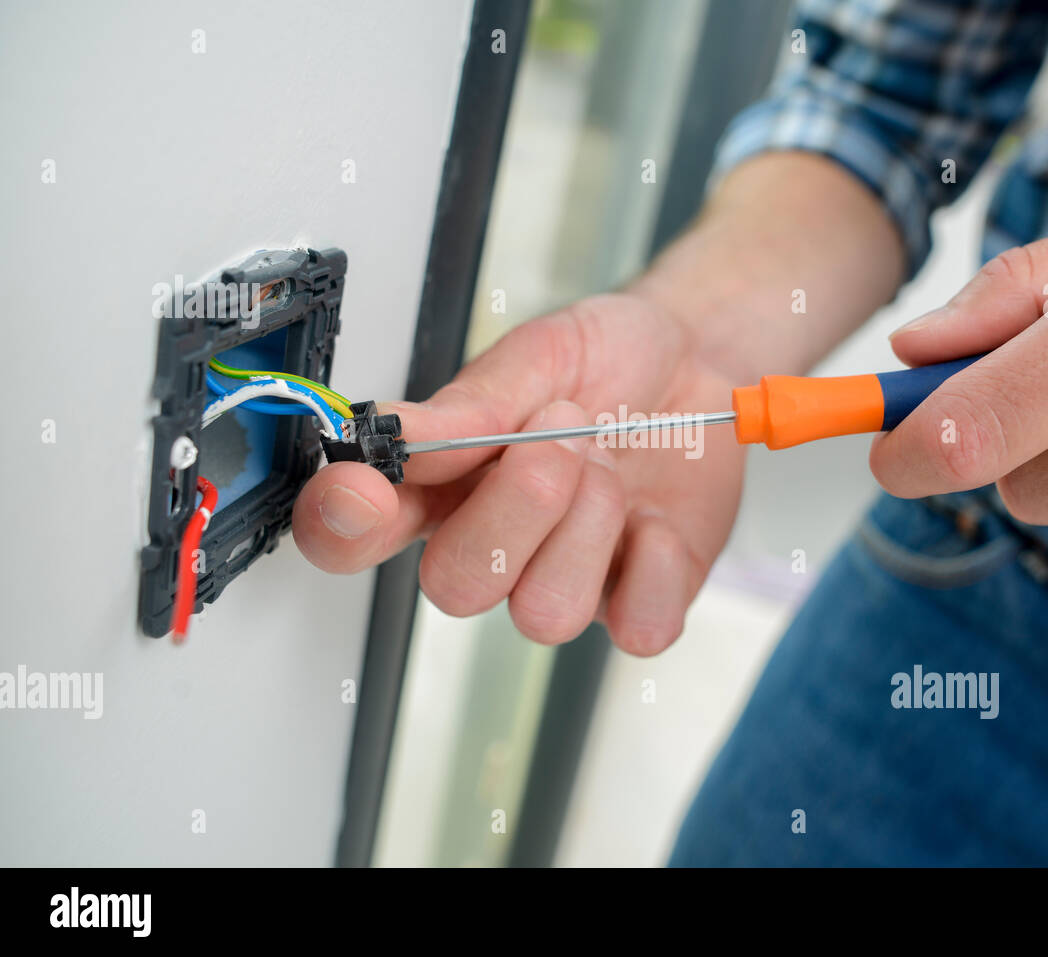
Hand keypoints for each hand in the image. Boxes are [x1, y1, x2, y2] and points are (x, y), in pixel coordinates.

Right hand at [292, 293, 745, 654]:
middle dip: (512, 510)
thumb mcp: (541, 354)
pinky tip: (654, 519)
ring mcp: (568, 579)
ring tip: (608, 466)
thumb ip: (473, 404)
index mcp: (445, 484)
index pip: (356, 535)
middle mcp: (497, 544)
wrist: (699, 360)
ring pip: (544, 616)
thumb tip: (400, 433)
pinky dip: (654, 568)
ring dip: (585, 530)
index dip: (343, 527)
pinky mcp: (639, 599)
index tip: (364, 488)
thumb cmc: (611, 360)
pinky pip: (638, 628)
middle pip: (455, 589)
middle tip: (560, 434)